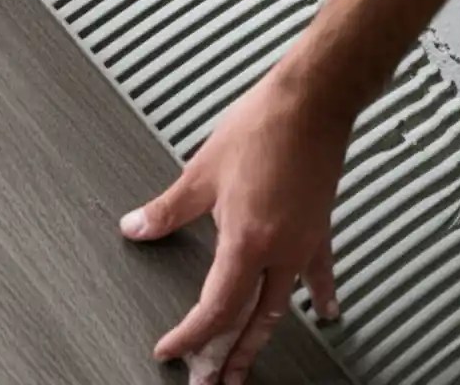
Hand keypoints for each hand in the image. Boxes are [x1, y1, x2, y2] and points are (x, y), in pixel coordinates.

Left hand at [119, 66, 351, 383]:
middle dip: (228, 356)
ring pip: (281, 306)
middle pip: (251, 321)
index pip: (216, 309)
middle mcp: (280, 253)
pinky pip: (318, 275)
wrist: (312, 103)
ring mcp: (304, 244)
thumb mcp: (201, 172)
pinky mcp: (320, 229)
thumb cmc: (263, 128)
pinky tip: (324, 314)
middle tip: (212, 383)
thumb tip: (135, 227)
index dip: (191, 337)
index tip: (172, 351)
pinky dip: (318, 297)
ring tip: (248, 362)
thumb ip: (166, 209)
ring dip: (261, 337)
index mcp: (247, 242)